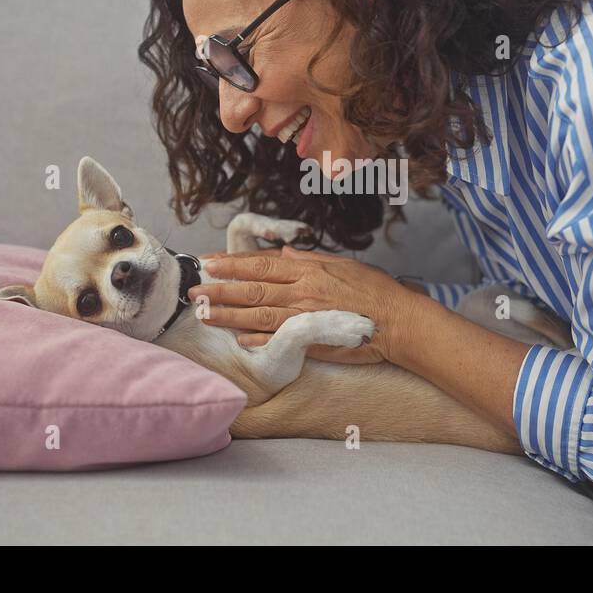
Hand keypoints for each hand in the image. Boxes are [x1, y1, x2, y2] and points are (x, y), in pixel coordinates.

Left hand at [187, 246, 420, 364]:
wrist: (398, 321)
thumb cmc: (375, 290)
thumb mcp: (343, 264)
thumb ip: (311, 259)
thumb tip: (285, 253)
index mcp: (309, 269)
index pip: (263, 264)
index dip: (233, 263)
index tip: (210, 262)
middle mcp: (303, 290)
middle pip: (253, 288)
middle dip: (220, 289)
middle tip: (194, 291)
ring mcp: (307, 315)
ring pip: (259, 313)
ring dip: (229, 315)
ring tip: (205, 314)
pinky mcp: (313, 337)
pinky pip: (280, 338)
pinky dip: (258, 338)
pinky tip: (239, 339)